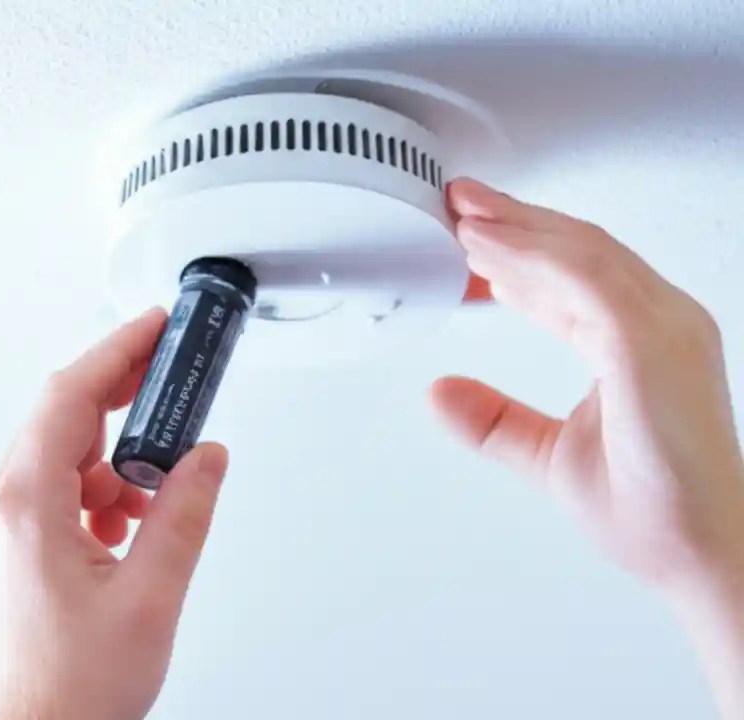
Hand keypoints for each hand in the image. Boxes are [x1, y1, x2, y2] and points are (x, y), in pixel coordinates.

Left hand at [0, 308, 229, 719]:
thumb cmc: (71, 687)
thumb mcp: (151, 595)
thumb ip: (183, 514)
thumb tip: (206, 457)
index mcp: (24, 506)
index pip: (69, 398)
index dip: (117, 352)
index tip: (153, 328)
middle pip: (64, 423)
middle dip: (126, 410)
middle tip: (176, 396)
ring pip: (64, 460)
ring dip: (116, 468)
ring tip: (153, 508)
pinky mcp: (6, 544)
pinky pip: (54, 492)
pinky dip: (97, 496)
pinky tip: (126, 531)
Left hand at [434, 178, 743, 715]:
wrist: (699, 555)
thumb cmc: (653, 510)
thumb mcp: (547, 453)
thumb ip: (495, 420)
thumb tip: (440, 392)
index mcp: (642, 342)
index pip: (574, 278)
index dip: (519, 253)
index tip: (470, 236)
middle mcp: (661, 323)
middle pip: (578, 249)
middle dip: (514, 222)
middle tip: (459, 201)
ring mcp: (663, 327)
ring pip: (579, 252)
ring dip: (515, 227)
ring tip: (463, 211)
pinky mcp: (651, 343)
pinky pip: (584, 279)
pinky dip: (529, 255)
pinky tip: (486, 246)